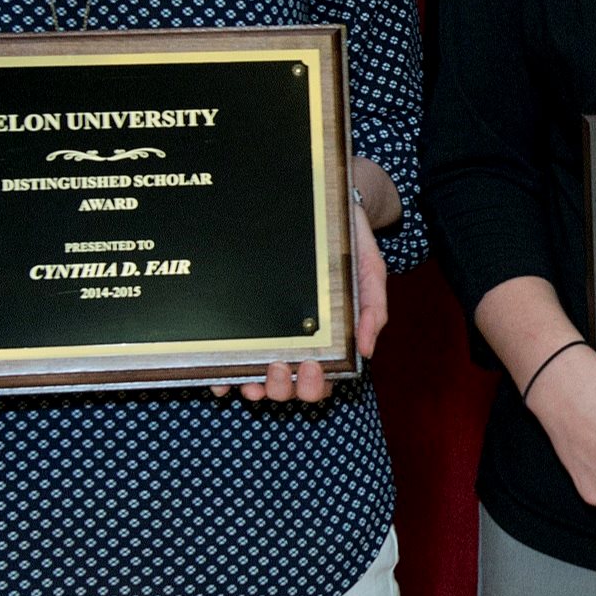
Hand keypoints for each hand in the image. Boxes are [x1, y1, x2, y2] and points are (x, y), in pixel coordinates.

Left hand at [218, 196, 388, 402]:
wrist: (328, 207)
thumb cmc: (351, 245)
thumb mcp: (371, 273)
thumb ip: (374, 309)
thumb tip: (367, 350)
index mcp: (328, 338)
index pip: (321, 377)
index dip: (314, 385)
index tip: (310, 368)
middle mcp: (296, 342)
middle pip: (287, 386)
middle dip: (283, 388)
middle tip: (281, 368)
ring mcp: (267, 335)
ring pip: (257, 377)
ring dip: (254, 386)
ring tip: (251, 379)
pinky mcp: (244, 321)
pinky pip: (231, 356)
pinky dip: (224, 373)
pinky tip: (220, 377)